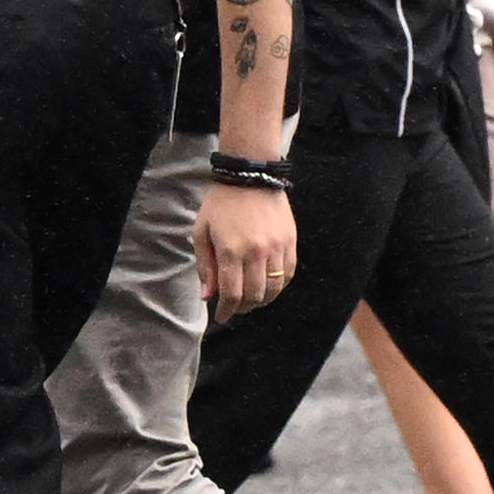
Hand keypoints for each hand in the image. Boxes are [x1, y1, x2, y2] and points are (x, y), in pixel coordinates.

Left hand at [196, 179, 298, 317]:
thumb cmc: (220, 205)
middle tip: (234, 308)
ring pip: (273, 289)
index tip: (221, 316)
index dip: (226, 310)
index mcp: (231, 250)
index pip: (232, 293)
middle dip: (242, 308)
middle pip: (254, 296)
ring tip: (249, 300)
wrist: (251, 177)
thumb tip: (208, 296)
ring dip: (261, 301)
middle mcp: (257, 252)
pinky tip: (267, 288)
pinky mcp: (291, 243)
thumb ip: (205, 266)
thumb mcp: (202, 232)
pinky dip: (278, 287)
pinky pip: (289, 274)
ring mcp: (278, 248)